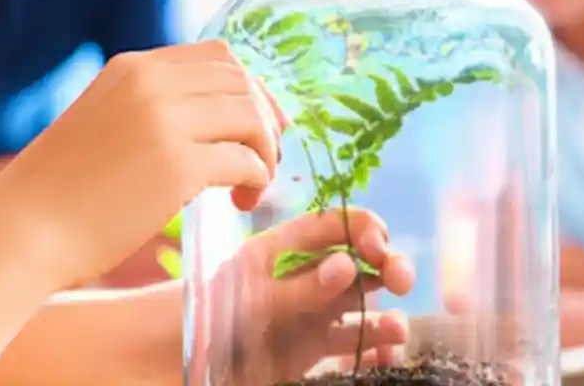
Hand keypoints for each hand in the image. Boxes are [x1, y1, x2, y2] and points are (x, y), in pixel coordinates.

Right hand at [0, 40, 285, 288]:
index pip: (217, 55)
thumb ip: (147, 109)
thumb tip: (213, 122)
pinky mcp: (177, 165)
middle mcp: (149, 82)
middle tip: (263, 159)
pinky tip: (239, 202)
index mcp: (130, 68)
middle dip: (265, 119)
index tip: (258, 123)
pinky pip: (245, 160)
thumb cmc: (60, 191)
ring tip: (253, 186)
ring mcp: (164, 120)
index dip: (250, 87)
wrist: (23, 229)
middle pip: (241, 80)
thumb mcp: (102, 123)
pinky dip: (256, 180)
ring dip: (265, 151)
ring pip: (251, 116)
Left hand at [195, 208, 414, 383]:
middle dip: (389, 263)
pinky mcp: (314, 346)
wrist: (181, 360)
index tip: (378, 247)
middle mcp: (304, 274)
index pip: (335, 224)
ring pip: (364, 303)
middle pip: (360, 259)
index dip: (365, 228)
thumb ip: (301, 287)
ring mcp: (312, 310)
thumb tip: (349, 264)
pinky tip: (384, 355)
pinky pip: (355, 342)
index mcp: (284, 248)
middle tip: (401, 280)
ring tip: (394, 330)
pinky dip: (375, 347)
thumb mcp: (252, 301)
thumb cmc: (207, 320)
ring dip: (387, 311)